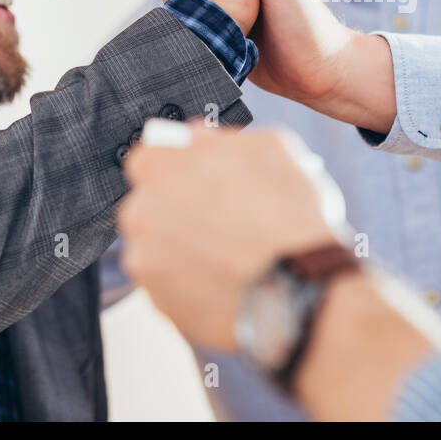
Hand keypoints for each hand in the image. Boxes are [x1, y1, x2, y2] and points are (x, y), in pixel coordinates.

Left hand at [116, 125, 341, 350]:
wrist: (300, 288)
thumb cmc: (290, 215)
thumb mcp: (270, 148)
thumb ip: (221, 138)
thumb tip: (197, 138)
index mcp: (161, 166)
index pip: (149, 157)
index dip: (178, 166)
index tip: (199, 176)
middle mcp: (141, 212)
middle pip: (151, 204)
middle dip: (179, 209)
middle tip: (223, 218)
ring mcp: (145, 261)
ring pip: (160, 247)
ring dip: (185, 248)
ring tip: (231, 254)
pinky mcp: (158, 302)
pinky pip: (171, 285)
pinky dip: (193, 283)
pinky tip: (228, 280)